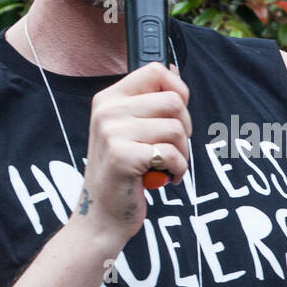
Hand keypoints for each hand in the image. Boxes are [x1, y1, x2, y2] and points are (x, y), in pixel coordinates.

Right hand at [75, 62, 190, 245]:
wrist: (101, 216)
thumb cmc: (122, 173)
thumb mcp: (129, 130)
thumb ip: (148, 103)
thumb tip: (174, 72)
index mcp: (109, 99)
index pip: (155, 70)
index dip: (178, 89)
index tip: (178, 113)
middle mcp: (107, 111)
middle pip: (174, 101)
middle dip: (184, 129)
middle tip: (171, 149)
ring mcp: (112, 133)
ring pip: (177, 129)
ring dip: (182, 153)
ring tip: (166, 165)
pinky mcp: (123, 157)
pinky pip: (172, 154)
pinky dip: (178, 170)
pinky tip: (164, 178)